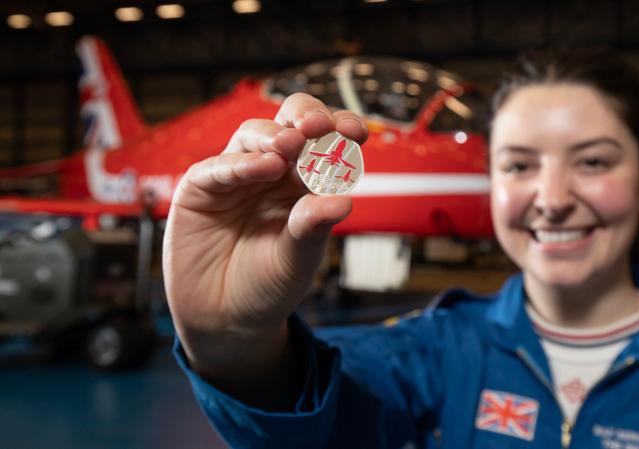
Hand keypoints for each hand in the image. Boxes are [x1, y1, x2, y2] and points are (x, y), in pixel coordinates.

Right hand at [163, 93, 367, 380]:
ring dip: (275, 136)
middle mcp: (273, 172)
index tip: (355, 132)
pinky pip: (219, 167)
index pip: (326, 143)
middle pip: (290, 123)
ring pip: (254, 136)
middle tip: (319, 125)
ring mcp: (237, 176)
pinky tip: (265, 165)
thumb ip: (314, 228)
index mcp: (306, 183)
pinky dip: (243, 163)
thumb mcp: (299, 260)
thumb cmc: (268, 285)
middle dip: (307, 116)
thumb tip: (343, 200)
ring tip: (292, 145)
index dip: (340, 129)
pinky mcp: (201, 189)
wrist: (225, 320)